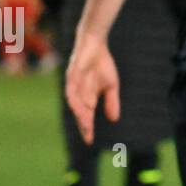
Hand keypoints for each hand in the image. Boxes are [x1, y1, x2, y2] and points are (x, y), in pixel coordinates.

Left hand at [65, 31, 120, 145]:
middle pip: (80, 113)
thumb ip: (111, 101)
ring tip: (86, 124)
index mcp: (86, 97)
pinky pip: (72, 90)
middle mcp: (78, 94)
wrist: (95, 45)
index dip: (87, 128)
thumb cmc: (102, 64)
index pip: (86, 116)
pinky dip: (76, 99)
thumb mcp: (111, 85)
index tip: (90, 141)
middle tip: (88, 136)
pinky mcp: (72, 76)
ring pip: (75, 103)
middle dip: (84, 124)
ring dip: (80, 114)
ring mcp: (73, 86)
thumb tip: (114, 119)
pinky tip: (81, 106)